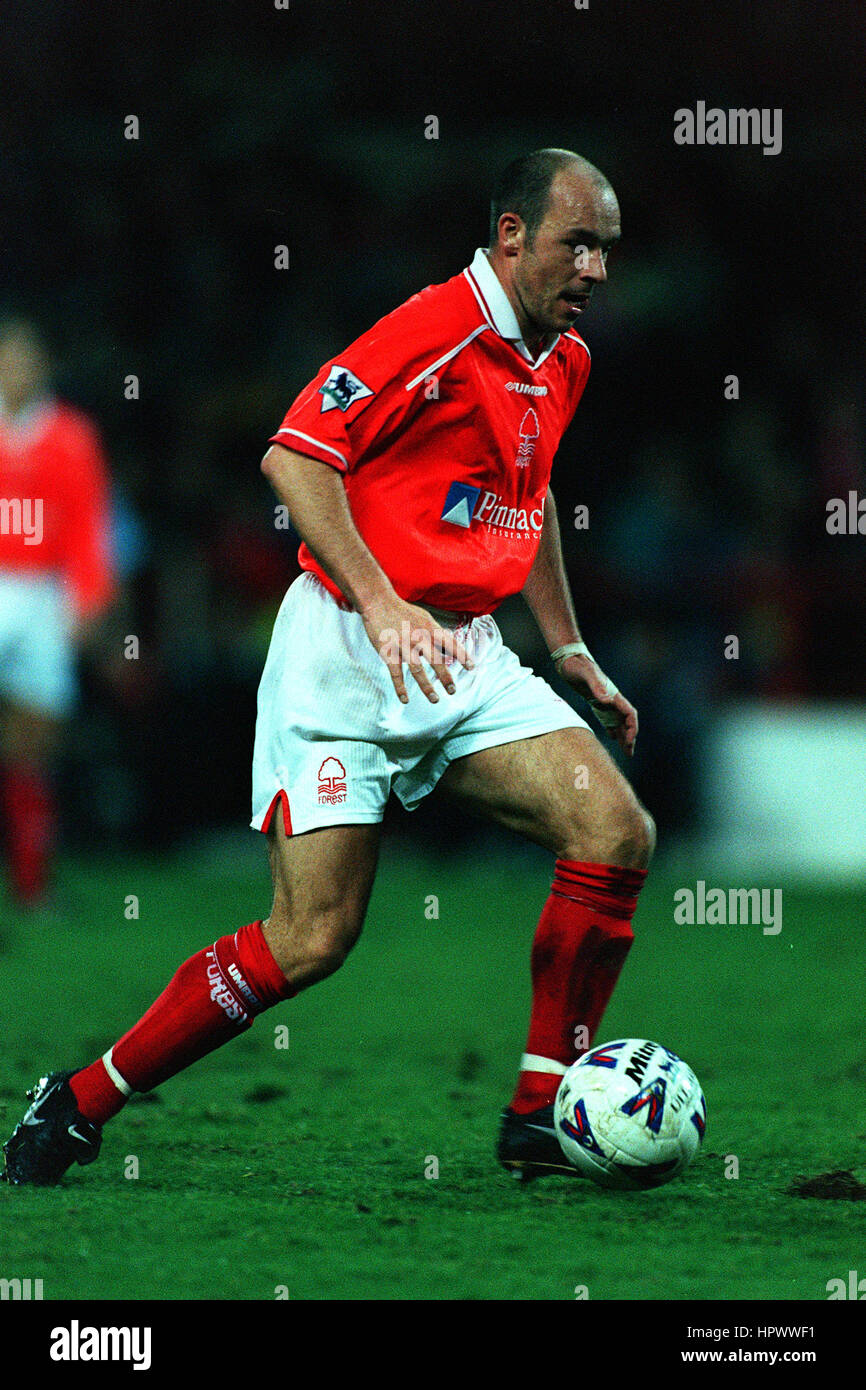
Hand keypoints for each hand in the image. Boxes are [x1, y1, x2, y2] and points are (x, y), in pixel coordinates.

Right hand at [359, 595, 473, 703]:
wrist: (379, 603)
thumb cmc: (403, 610)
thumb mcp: (424, 617)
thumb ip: (435, 632)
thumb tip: (448, 646)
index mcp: (430, 629)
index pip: (450, 644)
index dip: (462, 655)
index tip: (471, 667)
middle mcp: (419, 638)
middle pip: (436, 661)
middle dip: (446, 677)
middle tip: (453, 690)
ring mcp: (403, 646)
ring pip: (417, 670)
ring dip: (427, 687)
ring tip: (435, 699)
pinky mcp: (388, 653)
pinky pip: (396, 674)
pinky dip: (400, 688)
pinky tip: (405, 699)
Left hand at [557, 652, 637, 756]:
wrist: (568, 658)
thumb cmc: (577, 665)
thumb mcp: (586, 674)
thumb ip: (597, 686)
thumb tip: (607, 700)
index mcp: (613, 694)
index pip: (629, 714)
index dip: (632, 728)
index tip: (629, 741)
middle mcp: (612, 699)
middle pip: (626, 721)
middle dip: (629, 737)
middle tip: (630, 754)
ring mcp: (604, 700)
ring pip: (618, 721)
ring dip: (622, 736)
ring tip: (625, 751)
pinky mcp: (595, 701)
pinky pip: (607, 718)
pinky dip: (611, 729)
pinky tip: (611, 738)